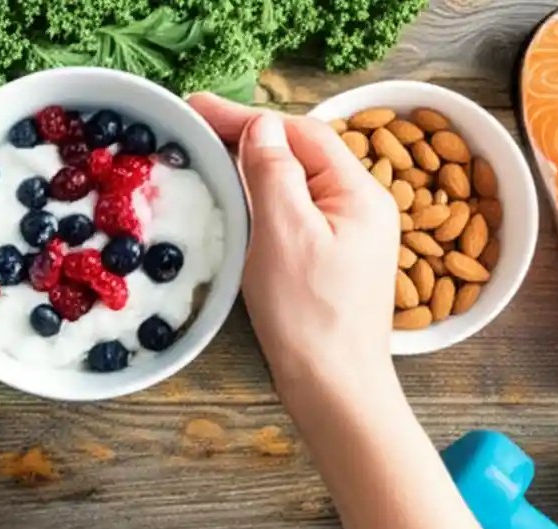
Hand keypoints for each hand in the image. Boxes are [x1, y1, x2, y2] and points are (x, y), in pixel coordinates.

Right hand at [188, 94, 401, 406]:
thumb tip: (263, 127)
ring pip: (297, 186)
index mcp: (360, 193)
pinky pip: (296, 216)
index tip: (198, 109)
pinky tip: (238, 204)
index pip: (302, 133)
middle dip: (250, 137)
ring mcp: (350, 239)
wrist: (335, 390)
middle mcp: (363, 209)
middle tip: (195, 128)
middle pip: (302, 155)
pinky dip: (264, 202)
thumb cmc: (309, 316)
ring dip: (254, 168)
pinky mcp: (333, 265)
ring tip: (209, 156)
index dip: (249, 118)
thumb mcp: (284, 232)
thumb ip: (273, 171)